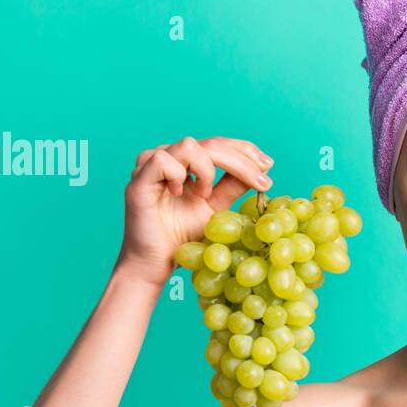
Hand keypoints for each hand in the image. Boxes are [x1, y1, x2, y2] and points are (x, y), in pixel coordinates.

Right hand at [115, 136, 273, 286]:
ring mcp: (150, 166)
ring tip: (205, 195)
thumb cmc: (182, 235)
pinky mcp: (138, 180)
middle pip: (211, 143)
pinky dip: (179, 176)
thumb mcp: (217, 209)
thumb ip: (233, 188)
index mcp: (186, 161)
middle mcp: (169, 157)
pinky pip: (163, 161)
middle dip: (241, 162)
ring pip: (190, 145)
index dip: (244, 150)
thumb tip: (261, 170)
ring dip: (207, 170)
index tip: (268, 166)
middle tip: (261, 181)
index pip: (219, 144)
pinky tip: (181, 194)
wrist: (157, 262)